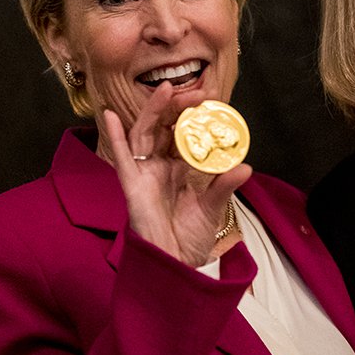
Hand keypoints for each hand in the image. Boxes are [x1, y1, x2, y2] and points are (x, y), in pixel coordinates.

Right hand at [102, 82, 251, 265]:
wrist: (176, 264)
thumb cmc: (189, 238)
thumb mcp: (213, 207)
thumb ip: (224, 185)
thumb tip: (245, 167)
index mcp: (178, 168)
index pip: (185, 134)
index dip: (195, 116)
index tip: (212, 98)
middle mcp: (158, 166)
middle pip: (164, 128)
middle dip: (177, 107)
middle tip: (196, 91)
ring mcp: (143, 174)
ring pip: (145, 134)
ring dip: (154, 111)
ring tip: (166, 89)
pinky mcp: (131, 186)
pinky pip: (121, 158)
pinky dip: (114, 137)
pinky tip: (109, 116)